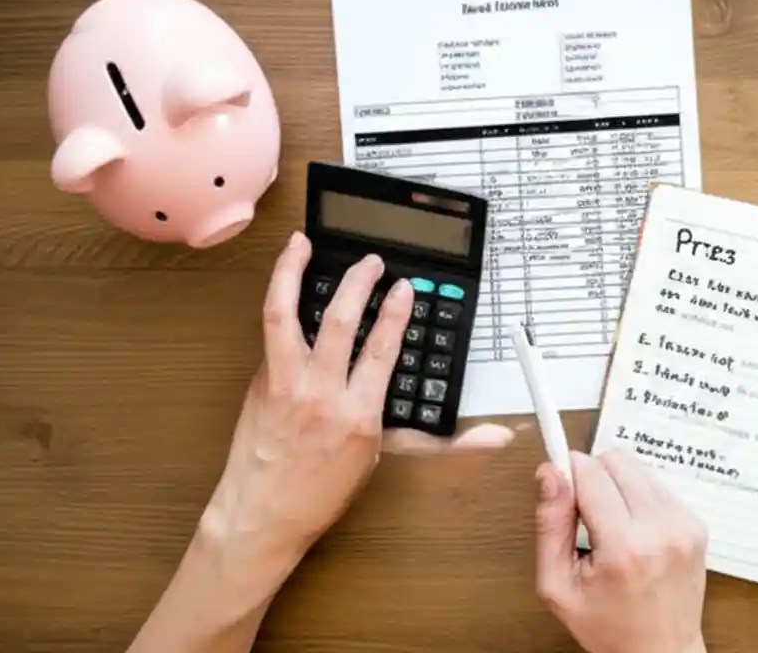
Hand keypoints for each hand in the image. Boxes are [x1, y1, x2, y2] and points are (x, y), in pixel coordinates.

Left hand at [199, 231, 413, 598]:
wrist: (261, 512)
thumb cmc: (320, 491)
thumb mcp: (386, 460)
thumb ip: (441, 441)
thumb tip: (497, 437)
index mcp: (358, 414)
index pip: (382, 349)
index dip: (395, 313)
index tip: (404, 288)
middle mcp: (320, 393)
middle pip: (339, 319)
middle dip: (357, 282)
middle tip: (371, 262)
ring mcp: (285, 383)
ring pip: (285, 313)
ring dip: (292, 272)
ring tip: (302, 244)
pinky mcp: (260, 380)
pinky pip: (268, 329)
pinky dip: (276, 298)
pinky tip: (283, 281)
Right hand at [535, 451, 708, 652]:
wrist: (660, 652)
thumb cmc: (608, 627)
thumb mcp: (557, 586)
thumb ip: (549, 525)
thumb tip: (550, 473)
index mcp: (624, 548)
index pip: (591, 472)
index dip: (569, 472)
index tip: (559, 486)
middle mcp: (661, 530)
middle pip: (617, 460)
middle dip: (593, 477)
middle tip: (586, 515)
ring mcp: (684, 525)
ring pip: (638, 468)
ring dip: (618, 486)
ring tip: (611, 526)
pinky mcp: (696, 524)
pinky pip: (657, 485)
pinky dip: (639, 498)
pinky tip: (633, 529)